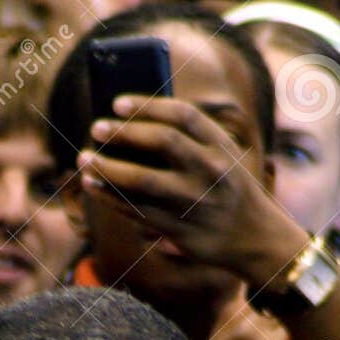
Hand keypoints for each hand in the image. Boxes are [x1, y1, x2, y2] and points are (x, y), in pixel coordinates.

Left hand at [78, 94, 303, 285]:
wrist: (255, 237)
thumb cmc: (227, 188)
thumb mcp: (222, 156)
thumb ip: (190, 139)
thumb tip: (131, 122)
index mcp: (221, 145)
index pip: (182, 115)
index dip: (147, 105)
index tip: (117, 102)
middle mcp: (209, 170)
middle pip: (161, 141)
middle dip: (124, 132)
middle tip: (95, 127)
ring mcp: (194, 201)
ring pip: (141, 180)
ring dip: (107, 167)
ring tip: (84, 159)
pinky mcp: (178, 228)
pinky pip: (136, 210)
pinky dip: (109, 196)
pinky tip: (92, 185)